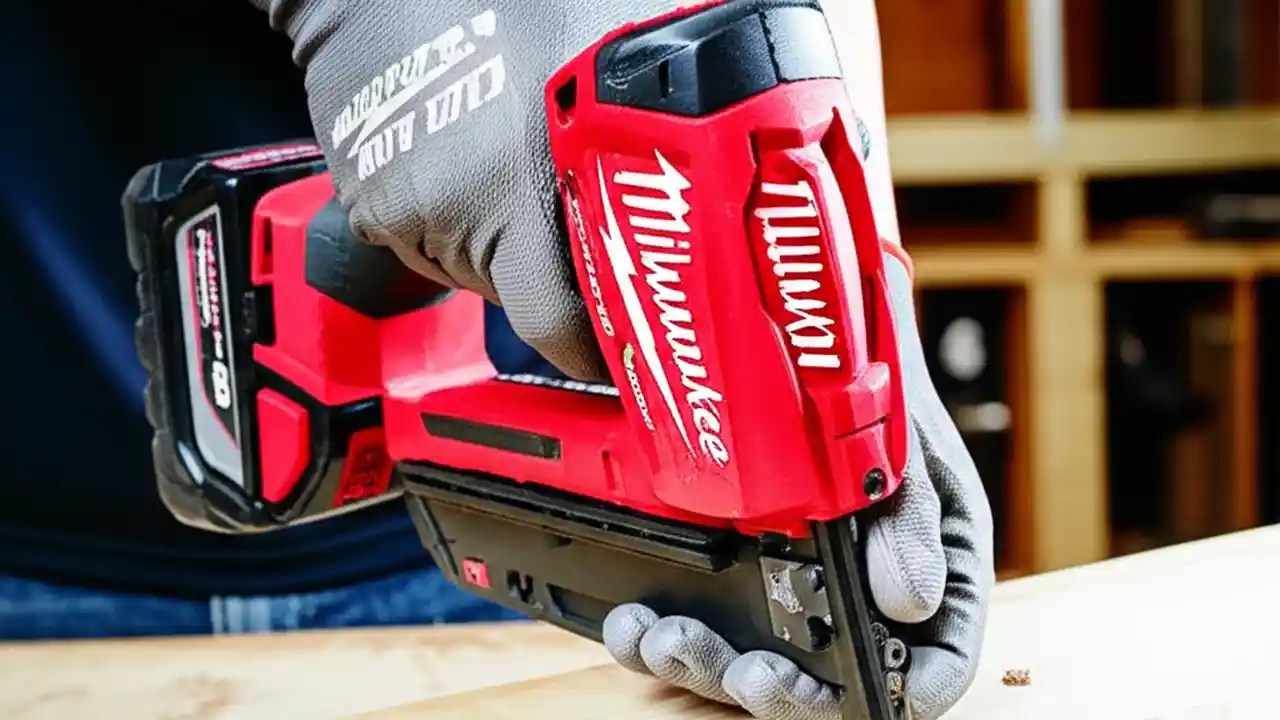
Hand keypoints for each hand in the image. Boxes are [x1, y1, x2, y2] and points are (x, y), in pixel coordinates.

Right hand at [249, 0, 683, 379]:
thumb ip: (670, 111)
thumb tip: (735, 159)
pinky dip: (466, 219)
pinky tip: (476, 157)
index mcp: (523, 183)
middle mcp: (461, 210)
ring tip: (523, 167)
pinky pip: (439, 241)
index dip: (595, 349)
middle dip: (565, 279)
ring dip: (513, 244)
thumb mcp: (612, 40)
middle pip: (526, 301)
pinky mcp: (375, 205)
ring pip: (483, 273)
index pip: (560, 324)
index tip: (626, 357)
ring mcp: (411, 212)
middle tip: (591, 227)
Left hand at [602, 254, 994, 719]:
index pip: (937, 657)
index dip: (914, 688)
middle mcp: (853, 592)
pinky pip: (698, 623)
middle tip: (751, 676)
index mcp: (921, 567)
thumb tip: (910, 601)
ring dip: (707, 667)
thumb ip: (910, 516)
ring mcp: (784, 587)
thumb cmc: (870, 392)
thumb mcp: (901, 441)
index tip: (881, 698)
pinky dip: (661, 633)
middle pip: (830, 678)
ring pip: (753, 662)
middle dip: (788, 691)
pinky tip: (636, 622)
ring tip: (668, 640)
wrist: (801, 341)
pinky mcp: (725, 576)